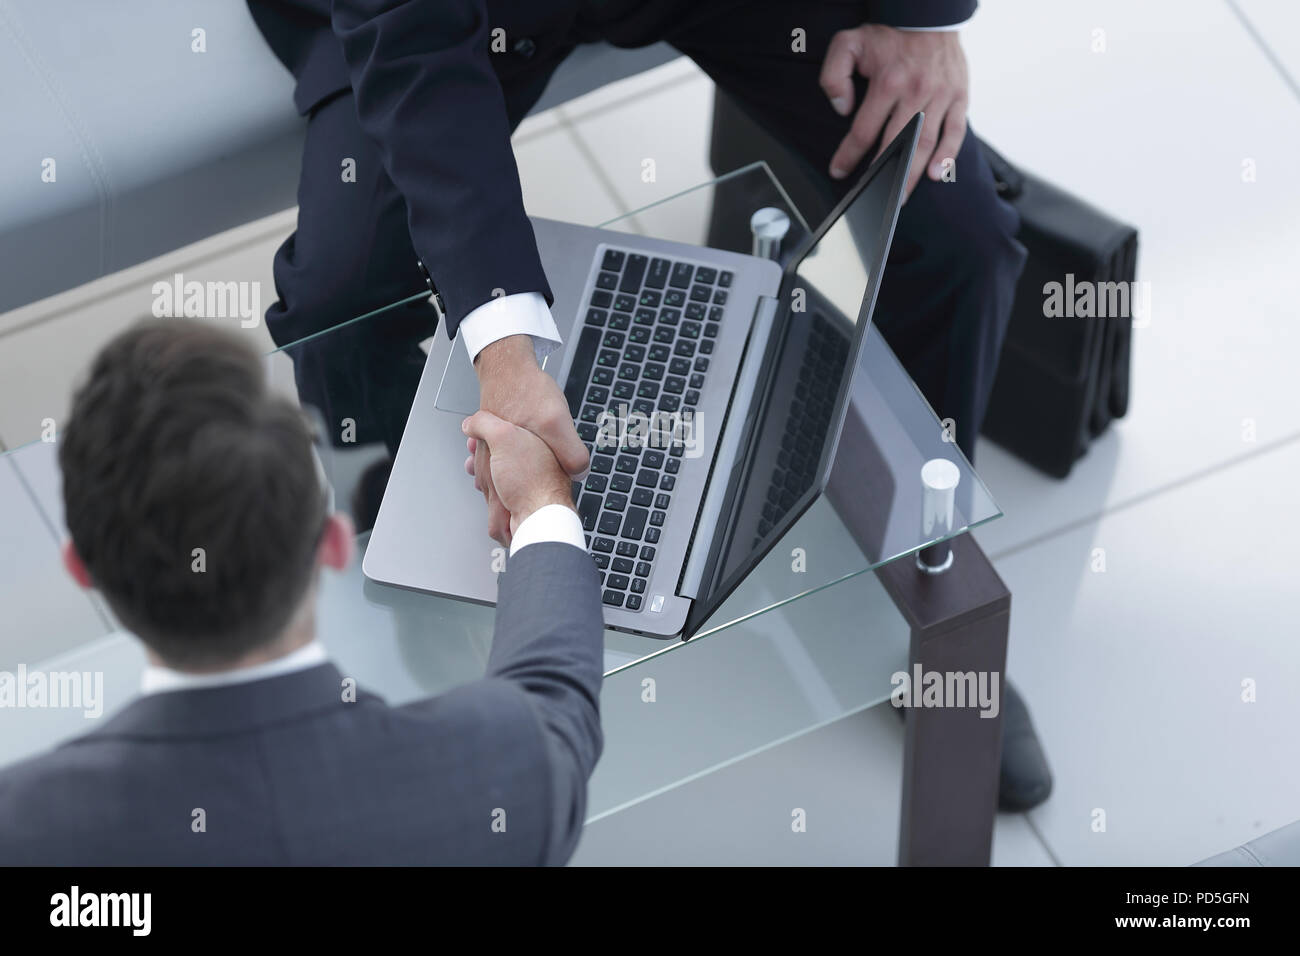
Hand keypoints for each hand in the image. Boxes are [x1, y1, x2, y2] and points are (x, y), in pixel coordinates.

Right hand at [471, 334, 587, 544]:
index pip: (503, 506)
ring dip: (500, 503)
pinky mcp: (490, 438)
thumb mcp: (556, 420)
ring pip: (490, 486)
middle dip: (507, 521)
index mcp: (504, 460)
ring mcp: (487, 449)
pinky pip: (490, 467)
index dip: (513, 527)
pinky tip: (505, 483)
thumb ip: (569, 451)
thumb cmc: (527, 389)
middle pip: (495, 502)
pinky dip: (497, 479)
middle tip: (518, 540)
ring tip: (511, 522)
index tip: (524, 541)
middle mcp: (491, 458)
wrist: (506, 362)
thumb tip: (580, 473)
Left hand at [820, 24, 967, 197]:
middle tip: (874, 198)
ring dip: (913, 175)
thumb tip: (841, 109)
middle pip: (897, 145)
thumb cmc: (887, 33)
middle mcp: (916, 92)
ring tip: (900, 198)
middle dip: (883, 176)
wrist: (929, 14)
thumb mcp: (848, 43)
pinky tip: (938, 175)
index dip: (848, 155)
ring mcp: (940, 96)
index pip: (863, 130)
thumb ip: (835, 75)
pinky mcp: (959, 96)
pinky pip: (956, 131)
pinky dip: (948, 156)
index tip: (838, 171)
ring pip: (926, 144)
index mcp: (888, 83)